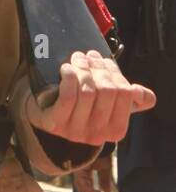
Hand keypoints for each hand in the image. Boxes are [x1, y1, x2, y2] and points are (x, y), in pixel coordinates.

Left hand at [25, 50, 154, 147]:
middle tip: (91, 56)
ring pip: (87, 92)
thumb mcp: (109, 105)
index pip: (125, 94)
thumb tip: (143, 95)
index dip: (116, 73)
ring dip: (83, 69)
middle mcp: (97, 135)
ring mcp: (75, 131)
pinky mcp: (55, 124)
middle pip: (108, 91)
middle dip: (99, 68)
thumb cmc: (83, 107)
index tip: (106, 62)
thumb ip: (130, 100)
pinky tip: (66, 69)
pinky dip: (69, 78)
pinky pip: (68, 97)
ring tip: (78, 58)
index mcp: (116, 130)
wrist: (48, 116)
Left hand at [73, 154, 113, 191]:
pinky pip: (82, 181)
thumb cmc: (102, 150)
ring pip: (81, 186)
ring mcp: (77, 169)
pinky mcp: (78, 167)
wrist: (100, 137)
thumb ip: (104, 179)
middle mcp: (79, 171)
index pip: (86, 186)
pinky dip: (90, 190)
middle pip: (82, 188)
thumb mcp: (105, 167)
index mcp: (84, 171)